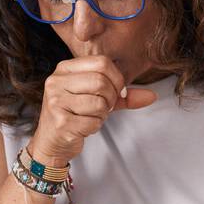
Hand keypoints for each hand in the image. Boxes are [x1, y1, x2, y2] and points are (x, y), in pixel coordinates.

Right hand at [28, 55, 158, 165]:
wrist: (51, 141)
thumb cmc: (76, 115)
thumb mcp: (99, 99)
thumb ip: (124, 96)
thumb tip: (153, 96)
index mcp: (64, 69)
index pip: (102, 62)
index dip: (117, 79)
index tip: (117, 93)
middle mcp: (56, 82)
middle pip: (101, 81)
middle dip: (111, 98)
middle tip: (105, 107)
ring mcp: (55, 101)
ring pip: (99, 102)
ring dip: (103, 114)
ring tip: (91, 116)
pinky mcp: (60, 121)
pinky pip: (93, 121)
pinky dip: (95, 126)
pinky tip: (84, 126)